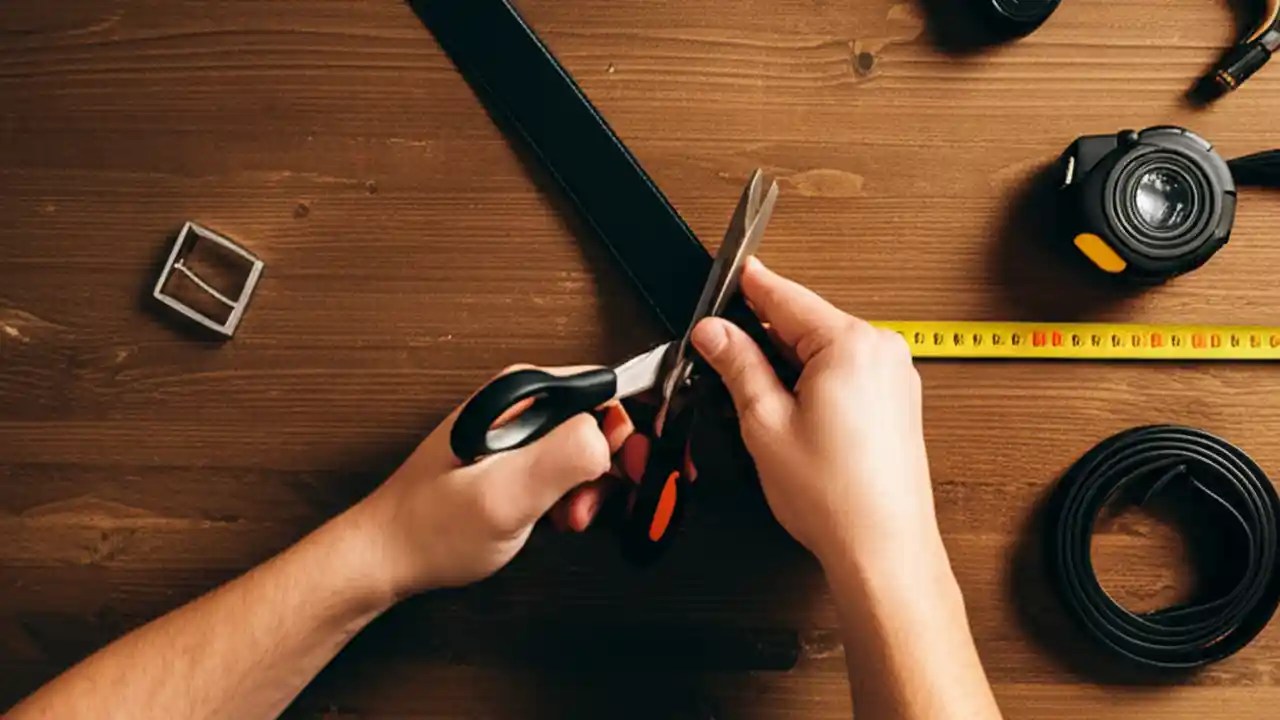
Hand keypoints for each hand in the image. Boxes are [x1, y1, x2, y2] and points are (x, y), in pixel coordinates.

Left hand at [348, 368, 634, 596]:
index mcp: (517, 395)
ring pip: (583, 448)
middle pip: (597, 420)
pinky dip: (568, 496)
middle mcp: (517, 403)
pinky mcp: (510, 456)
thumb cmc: (433, 529)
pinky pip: (561, 466)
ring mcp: (513, 430)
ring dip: (587, 488)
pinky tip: (551, 518)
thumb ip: (562, 458)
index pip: (602, 390)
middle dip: (605, 467)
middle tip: (588, 504)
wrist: (390, 556)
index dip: (622, 434)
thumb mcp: (506, 496)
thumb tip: (607, 434)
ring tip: (565, 517)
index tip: (624, 471)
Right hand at [690, 258, 941, 574]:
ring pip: (824, 350)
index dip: (749, 288)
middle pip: (806, 323)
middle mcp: (881, 351)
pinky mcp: (896, 401)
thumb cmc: (836, 497)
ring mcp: (894, 376)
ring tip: (758, 402)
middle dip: (763, 337)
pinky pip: (845, 372)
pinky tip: (791, 413)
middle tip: (721, 355)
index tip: (728, 277)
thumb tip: (715, 333)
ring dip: (788, 364)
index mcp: (851, 344)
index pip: (787, 297)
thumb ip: (737, 366)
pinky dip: (814, 382)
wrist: (882, 548)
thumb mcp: (764, 421)